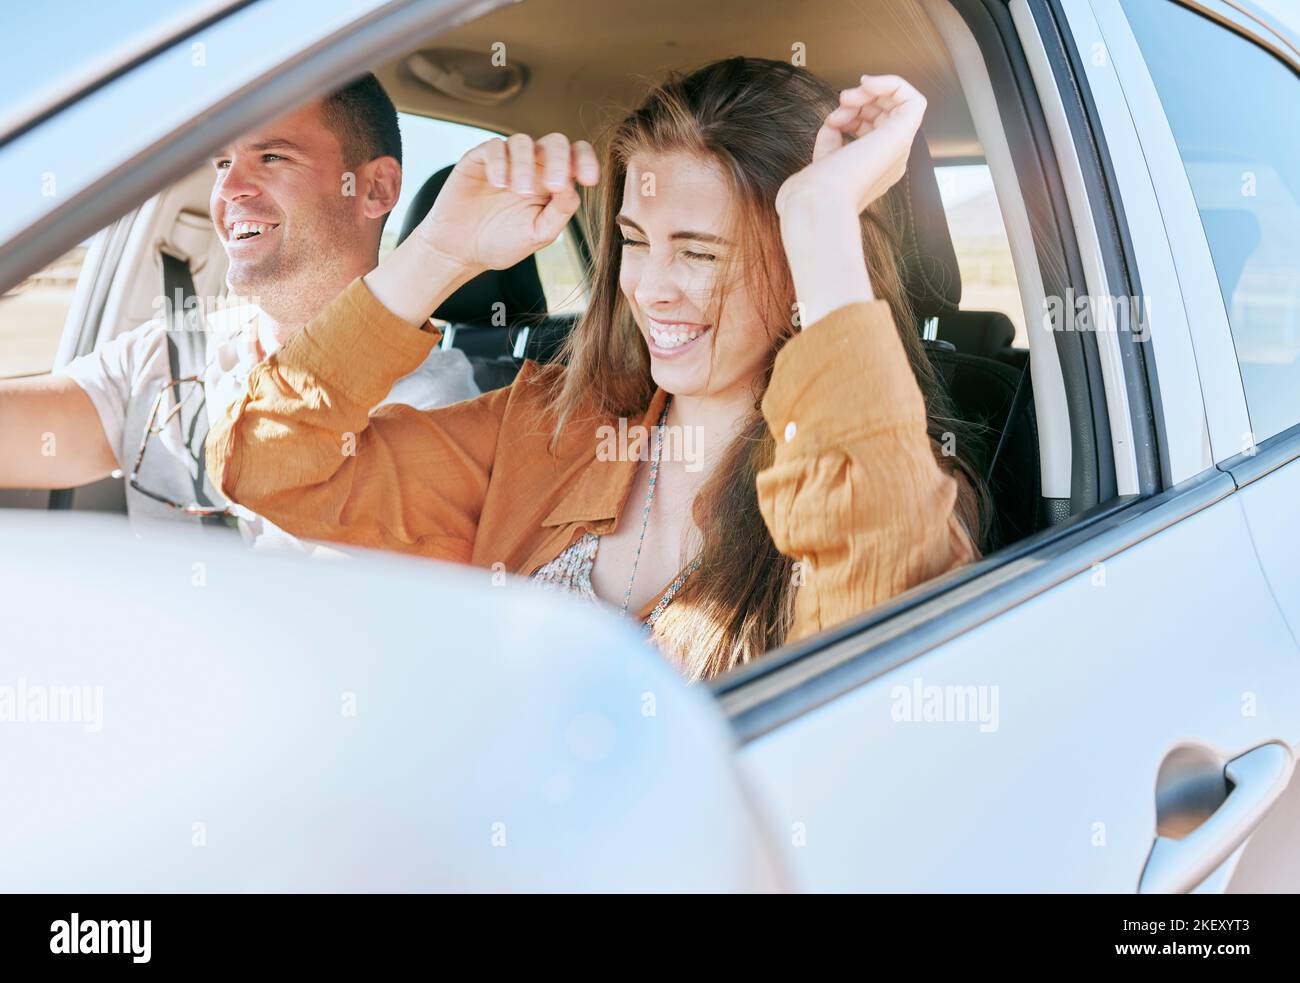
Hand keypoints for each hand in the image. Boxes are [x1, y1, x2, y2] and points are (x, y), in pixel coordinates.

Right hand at [414, 133, 599, 273]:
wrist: (461, 251)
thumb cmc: (502, 242)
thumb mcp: (538, 233)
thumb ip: (560, 211)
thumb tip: (575, 186)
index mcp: (552, 183)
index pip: (576, 158)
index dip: (586, 161)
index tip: (589, 180)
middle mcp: (532, 166)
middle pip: (554, 143)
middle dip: (559, 160)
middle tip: (554, 185)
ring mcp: (505, 160)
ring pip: (523, 141)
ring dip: (525, 165)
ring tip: (519, 191)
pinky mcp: (478, 158)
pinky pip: (493, 147)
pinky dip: (499, 162)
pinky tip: (498, 183)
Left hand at [774, 75, 925, 325]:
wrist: (815, 204)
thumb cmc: (811, 193)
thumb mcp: (820, 161)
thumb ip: (831, 141)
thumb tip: (835, 123)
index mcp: (872, 171)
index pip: (874, 132)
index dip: (856, 114)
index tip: (834, 115)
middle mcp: (888, 162)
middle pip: (886, 116)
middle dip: (862, 100)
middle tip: (841, 102)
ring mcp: (897, 151)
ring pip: (899, 106)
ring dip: (871, 92)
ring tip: (846, 99)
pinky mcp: (901, 137)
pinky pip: (914, 99)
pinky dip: (892, 84)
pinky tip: (868, 84)